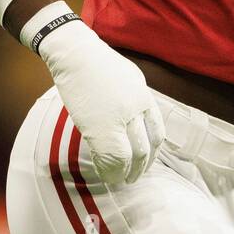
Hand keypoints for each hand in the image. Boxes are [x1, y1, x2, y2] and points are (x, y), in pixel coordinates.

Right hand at [39, 21, 165, 184]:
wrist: (75, 54)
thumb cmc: (97, 64)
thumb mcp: (129, 79)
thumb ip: (135, 101)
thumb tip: (137, 122)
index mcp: (144, 97)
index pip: (157, 133)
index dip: (153, 152)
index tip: (146, 161)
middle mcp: (136, 108)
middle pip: (145, 148)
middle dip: (140, 167)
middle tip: (133, 177)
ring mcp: (118, 118)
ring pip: (130, 155)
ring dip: (126, 172)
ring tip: (121, 179)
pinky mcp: (98, 125)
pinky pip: (110, 156)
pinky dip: (110, 169)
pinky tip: (106, 174)